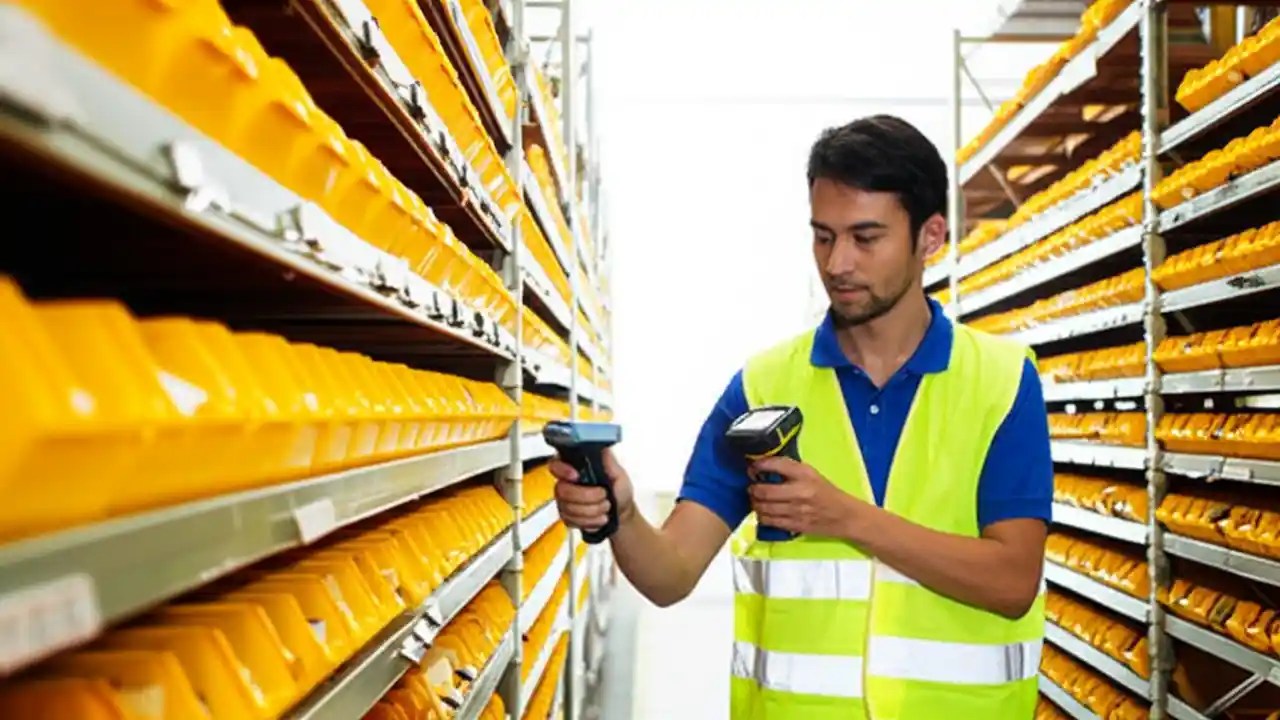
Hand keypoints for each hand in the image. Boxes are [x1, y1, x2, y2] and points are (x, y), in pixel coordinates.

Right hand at [549, 448, 634, 533]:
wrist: (621, 513)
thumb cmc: (619, 491)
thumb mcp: (619, 474)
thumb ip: (608, 462)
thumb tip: (600, 447)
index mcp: (576, 467)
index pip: (556, 464)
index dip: (562, 470)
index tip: (576, 476)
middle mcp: (566, 483)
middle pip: (562, 490)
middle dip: (587, 497)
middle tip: (604, 496)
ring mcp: (564, 500)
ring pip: (568, 508)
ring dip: (593, 510)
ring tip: (606, 507)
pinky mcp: (566, 516)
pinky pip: (571, 520)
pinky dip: (590, 521)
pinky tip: (599, 517)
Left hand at [748, 456, 865, 538]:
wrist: (845, 516)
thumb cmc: (827, 492)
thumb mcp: (811, 474)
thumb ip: (789, 469)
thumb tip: (764, 465)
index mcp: (805, 474)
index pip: (774, 465)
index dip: (757, 466)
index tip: (752, 468)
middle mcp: (800, 491)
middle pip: (764, 491)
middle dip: (752, 489)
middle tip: (751, 487)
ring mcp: (796, 510)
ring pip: (763, 508)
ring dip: (755, 503)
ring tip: (756, 500)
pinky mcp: (795, 525)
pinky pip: (769, 521)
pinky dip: (762, 516)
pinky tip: (764, 512)